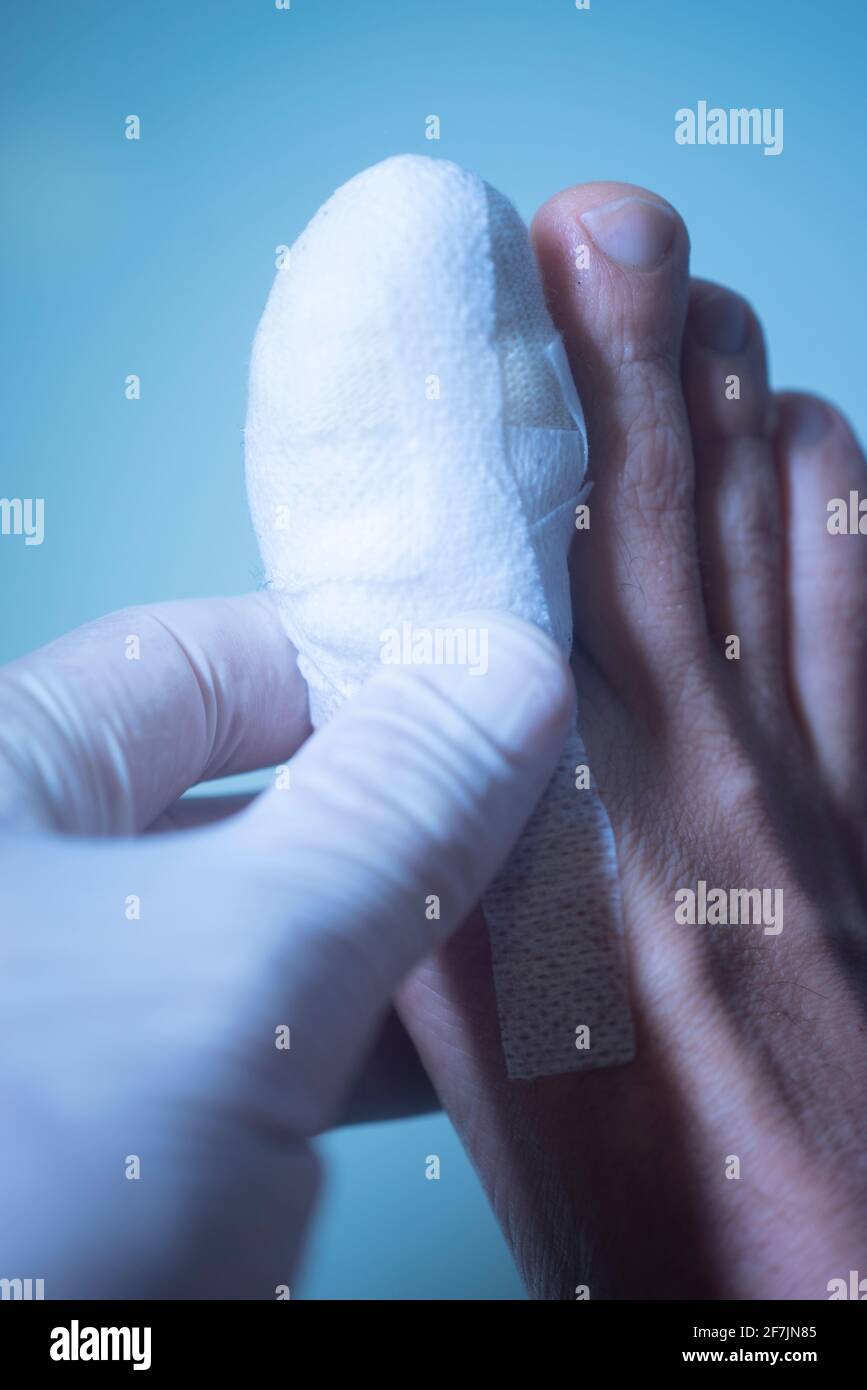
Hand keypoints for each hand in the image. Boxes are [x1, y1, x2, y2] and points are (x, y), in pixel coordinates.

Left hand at [0, 593, 571, 1296]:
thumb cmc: (20, 1168)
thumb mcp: (225, 968)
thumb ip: (383, 812)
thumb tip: (507, 668)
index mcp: (10, 780)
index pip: (208, 660)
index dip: (361, 658)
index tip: (507, 686)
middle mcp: (46, 882)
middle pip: (261, 789)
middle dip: (415, 806)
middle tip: (560, 815)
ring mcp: (101, 1011)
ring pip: (290, 925)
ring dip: (422, 931)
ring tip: (557, 923)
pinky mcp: (146, 1126)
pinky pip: (287, 1040)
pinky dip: (388, 1037)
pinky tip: (486, 1046)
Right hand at [398, 182, 866, 1299]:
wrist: (823, 1279)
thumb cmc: (638, 1185)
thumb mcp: (488, 1041)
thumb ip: (451, 874)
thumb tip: (413, 738)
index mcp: (593, 826)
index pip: (580, 559)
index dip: (575, 410)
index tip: (552, 286)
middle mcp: (716, 777)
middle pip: (686, 517)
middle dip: (650, 353)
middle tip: (617, 233)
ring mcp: (823, 787)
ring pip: (795, 547)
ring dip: (746, 407)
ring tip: (702, 307)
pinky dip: (852, 517)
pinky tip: (825, 444)